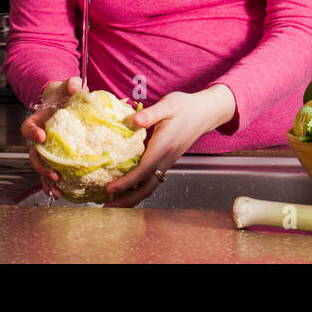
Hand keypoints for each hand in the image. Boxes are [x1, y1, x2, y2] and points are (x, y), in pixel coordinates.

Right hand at [20, 76, 82, 198]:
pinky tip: (62, 193)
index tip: (41, 136)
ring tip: (57, 190)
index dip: (32, 133)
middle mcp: (39, 136)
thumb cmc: (65, 94)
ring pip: (40, 166)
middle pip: (33, 154)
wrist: (66, 100)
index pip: (28, 127)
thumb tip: (75, 85)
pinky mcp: (55, 155)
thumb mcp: (69, 86)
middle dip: (41, 166)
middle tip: (54, 174)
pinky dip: (53, 182)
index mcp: (38, 120)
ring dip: (46, 179)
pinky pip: (51, 170)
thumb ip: (71, 84)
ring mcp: (46, 147)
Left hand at [101, 85, 235, 207]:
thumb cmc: (185, 107)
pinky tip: (127, 189)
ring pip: (150, 186)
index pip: (143, 170)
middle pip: (147, 187)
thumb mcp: (168, 104)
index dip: (126, 182)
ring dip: (132, 198)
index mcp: (164, 146)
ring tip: (113, 204)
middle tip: (107, 206)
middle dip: (127, 199)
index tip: (109, 189)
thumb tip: (135, 120)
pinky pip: (152, 180)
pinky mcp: (167, 161)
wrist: (204, 113)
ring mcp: (167, 162)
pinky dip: (138, 189)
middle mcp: (166, 158)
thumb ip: (151, 113)